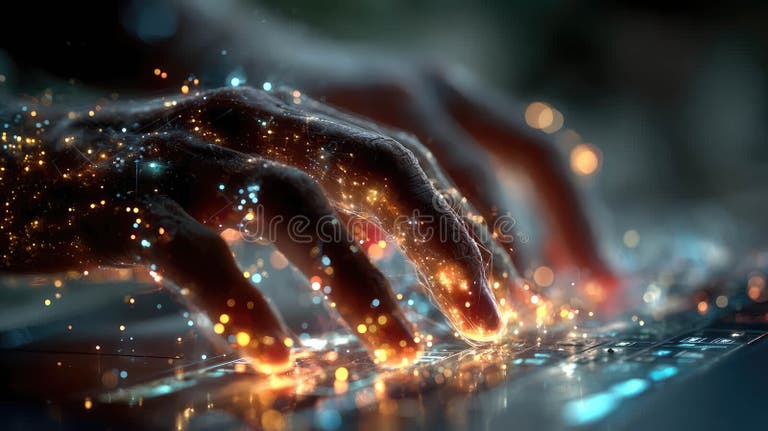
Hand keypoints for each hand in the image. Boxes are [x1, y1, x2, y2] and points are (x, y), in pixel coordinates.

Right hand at [1, 87, 526, 371]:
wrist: (21, 169)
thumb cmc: (144, 186)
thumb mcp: (238, 180)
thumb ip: (312, 204)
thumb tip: (395, 261)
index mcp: (283, 118)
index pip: (400, 160)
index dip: (459, 224)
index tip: (503, 287)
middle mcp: (245, 125)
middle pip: (373, 168)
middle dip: (440, 245)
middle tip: (487, 318)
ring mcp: (184, 159)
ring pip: (293, 209)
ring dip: (357, 283)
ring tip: (402, 348)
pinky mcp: (122, 206)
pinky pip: (195, 258)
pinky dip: (242, 307)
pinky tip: (273, 355)